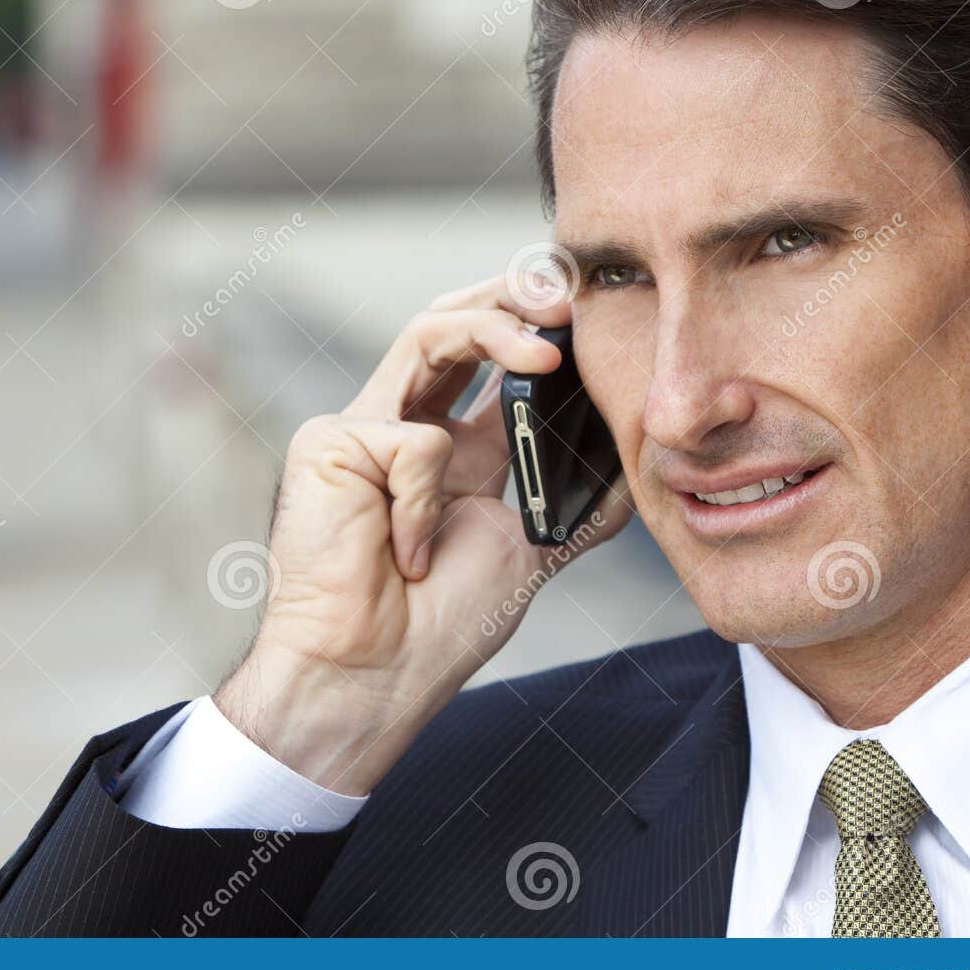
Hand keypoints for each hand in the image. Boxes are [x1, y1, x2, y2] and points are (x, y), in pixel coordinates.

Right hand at [213, 276, 631, 794]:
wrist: (374, 676)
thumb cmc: (439, 625)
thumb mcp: (533, 547)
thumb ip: (578, 502)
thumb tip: (640, 459)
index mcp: (452, 448)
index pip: (493, 358)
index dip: (536, 322)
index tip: (593, 310)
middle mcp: (406, 427)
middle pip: (456, 320)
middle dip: (515, 293)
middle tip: (568, 294)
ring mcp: (363, 430)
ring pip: (429, 332)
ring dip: (494, 331)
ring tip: (549, 354)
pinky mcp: (329, 443)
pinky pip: (410, 438)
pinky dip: (425, 499)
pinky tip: (411, 552)